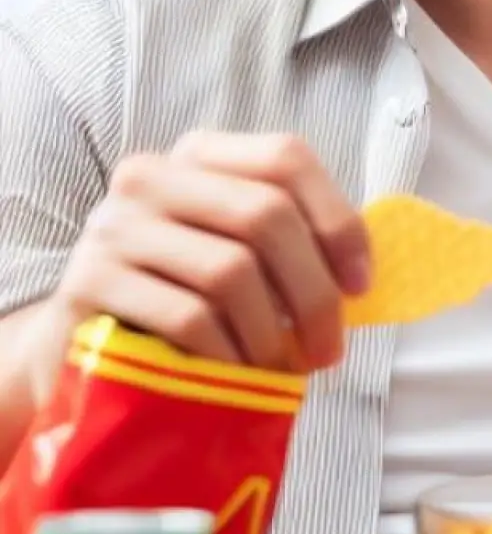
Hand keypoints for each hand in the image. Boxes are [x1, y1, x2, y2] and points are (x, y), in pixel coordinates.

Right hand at [39, 133, 369, 382]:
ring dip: (272, 333)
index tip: (362, 286)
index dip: (338, 222)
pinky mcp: (89, 282)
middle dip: (314, 293)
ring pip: (230, 271)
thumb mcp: (242, 262)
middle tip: (329, 349)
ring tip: (278, 369)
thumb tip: (366, 277)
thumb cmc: (185, 306)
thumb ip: (295, 248)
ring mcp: (114, 226)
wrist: (83, 351)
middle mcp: (151, 177)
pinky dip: (228, 354)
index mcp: (200, 158)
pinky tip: (234, 376)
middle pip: (265, 215)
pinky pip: (188, 317)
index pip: (286, 157)